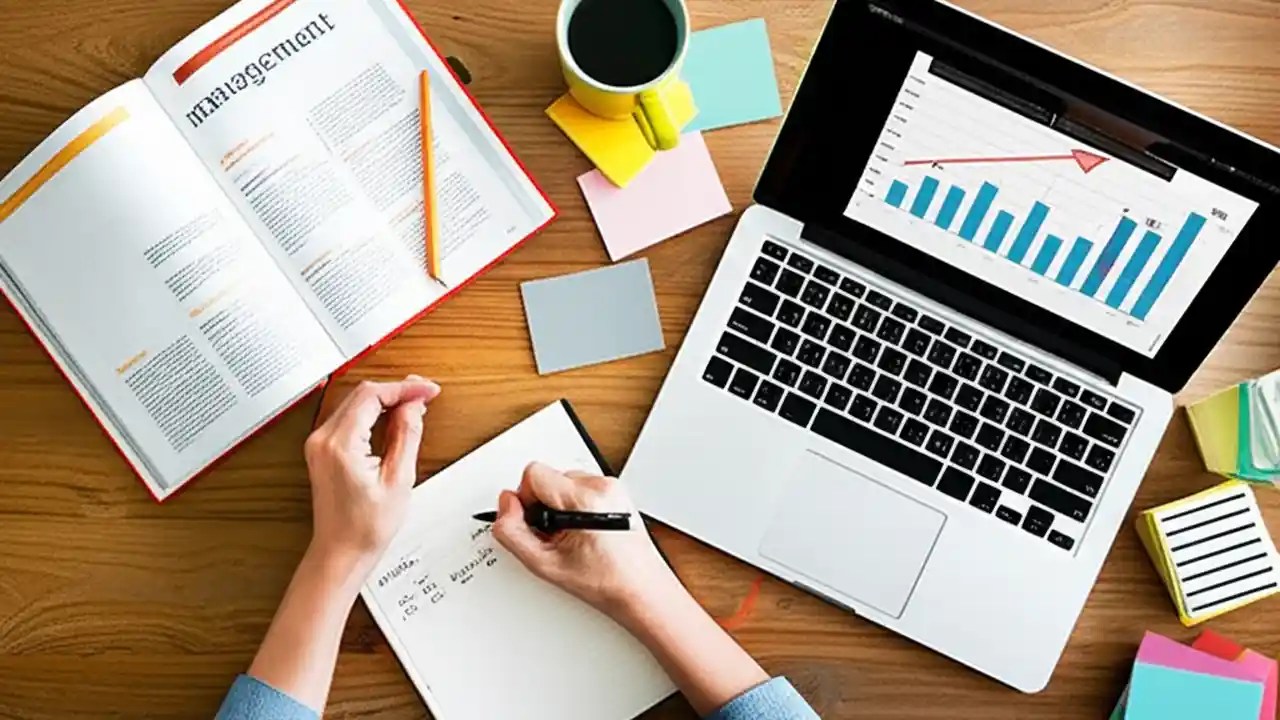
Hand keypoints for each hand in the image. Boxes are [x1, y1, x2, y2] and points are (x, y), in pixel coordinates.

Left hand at [303, 376, 440, 574]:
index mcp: (340, 445)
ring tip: (414, 403)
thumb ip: (407, 435)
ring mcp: (319, 444)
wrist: (341, 551)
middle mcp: (323, 440)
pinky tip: (393, 416)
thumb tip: (414, 407)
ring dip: (385, 399)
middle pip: (362, 394)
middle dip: (397, 390)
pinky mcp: (322, 449)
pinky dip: (373, 412)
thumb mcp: (399, 479)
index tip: (427, 390)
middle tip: (424, 393)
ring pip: (355, 402)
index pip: (373, 396)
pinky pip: (349, 417)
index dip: (405, 388)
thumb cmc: (365, 528)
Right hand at [491, 462, 677, 616]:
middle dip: (543, 505)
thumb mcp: (544, 564)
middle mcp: (602, 486)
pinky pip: (582, 489)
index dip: (524, 499)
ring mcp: (612, 487)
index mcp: (585, 499)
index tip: (535, 524)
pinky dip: (575, 507)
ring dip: (559, 506)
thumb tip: (505, 505)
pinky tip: (582, 532)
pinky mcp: (617, 492)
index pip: (534, 473)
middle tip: (554, 537)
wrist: (642, 590)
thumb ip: (513, 532)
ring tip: (571, 537)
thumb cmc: (605, 582)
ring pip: (564, 483)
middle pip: (549, 476)